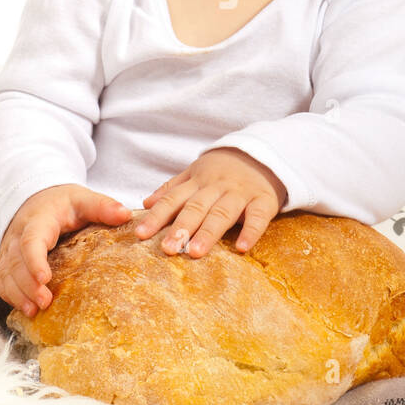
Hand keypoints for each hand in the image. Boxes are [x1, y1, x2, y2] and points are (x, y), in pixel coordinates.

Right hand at [0, 184, 131, 316]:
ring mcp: (10, 249)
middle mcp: (18, 235)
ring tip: (34, 311)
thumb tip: (125, 215)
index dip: (35, 260)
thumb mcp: (82, 199)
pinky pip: (1, 280)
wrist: (37, 199)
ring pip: (6, 273)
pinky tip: (25, 309)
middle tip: (44, 303)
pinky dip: (10, 295)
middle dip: (27, 285)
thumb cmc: (62, 202)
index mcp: (38, 220)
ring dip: (17, 294)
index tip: (44, 278)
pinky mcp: (7, 260)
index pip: (31, 240)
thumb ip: (102, 206)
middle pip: (16, 262)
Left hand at [136, 148, 286, 257]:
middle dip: (181, 227)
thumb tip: (146, 202)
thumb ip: (172, 188)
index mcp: (197, 181)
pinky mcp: (264, 200)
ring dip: (208, 232)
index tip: (140, 235)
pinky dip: (250, 231)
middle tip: (167, 249)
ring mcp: (240, 193)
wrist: (262, 153)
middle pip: (196, 207)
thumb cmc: (223, 170)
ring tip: (194, 252)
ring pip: (222, 212)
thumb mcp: (196, 173)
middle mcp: (217, 187)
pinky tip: (242, 248)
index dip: (156, 216)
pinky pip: (257, 217)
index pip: (172, 199)